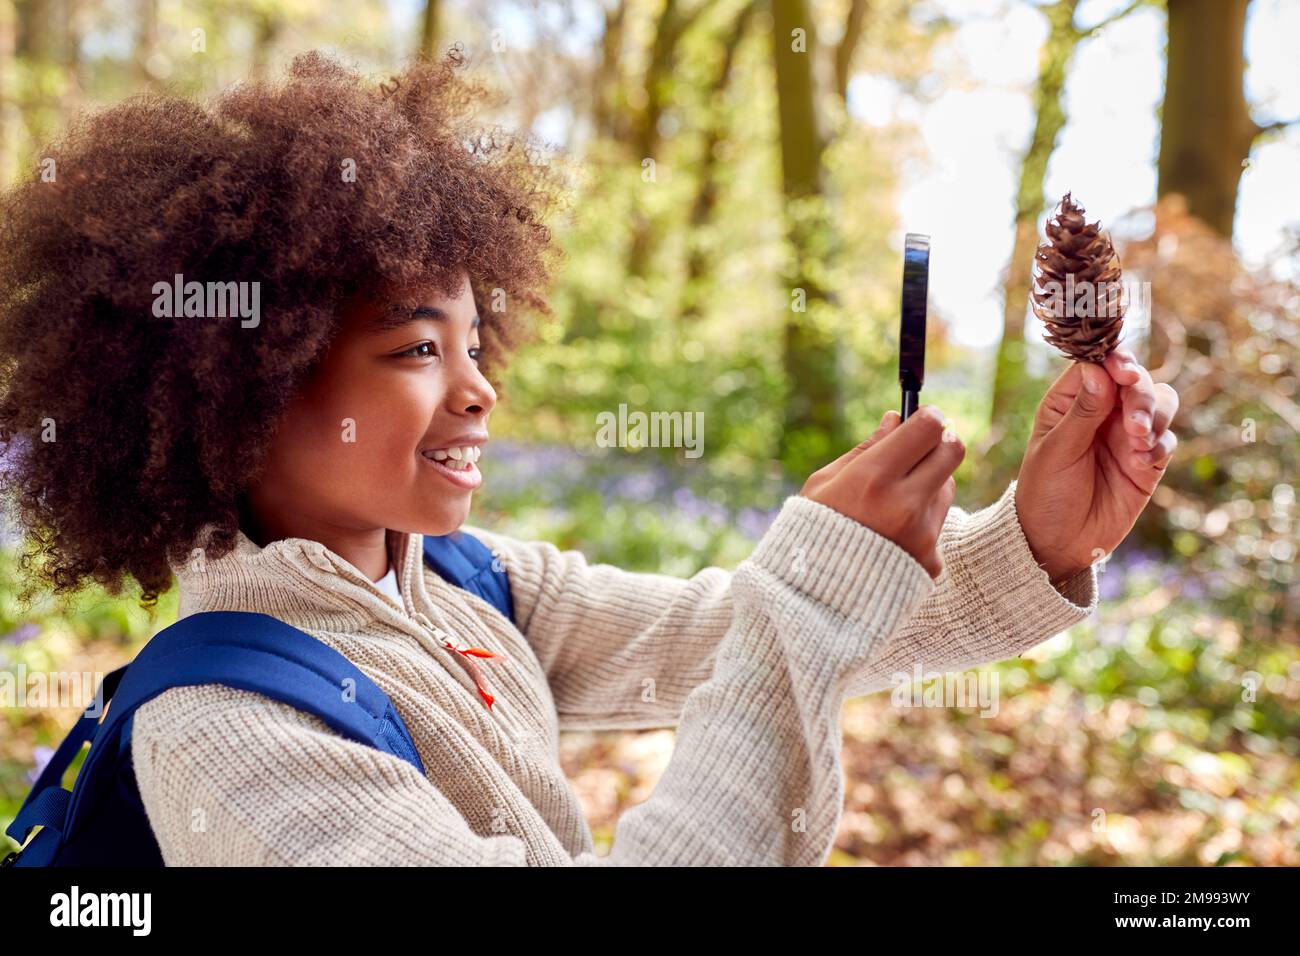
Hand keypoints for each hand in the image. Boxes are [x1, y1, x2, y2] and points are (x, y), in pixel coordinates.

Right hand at [799, 405, 963, 578]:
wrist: (811, 600)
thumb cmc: (808, 534)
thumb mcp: (823, 485)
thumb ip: (865, 450)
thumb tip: (894, 420)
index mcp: (873, 478)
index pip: (928, 428)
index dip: (929, 417)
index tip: (922, 418)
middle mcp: (904, 504)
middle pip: (952, 451)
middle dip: (941, 441)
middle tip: (923, 445)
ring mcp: (922, 535)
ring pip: (946, 488)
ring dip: (929, 483)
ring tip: (893, 500)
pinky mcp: (931, 561)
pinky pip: (936, 525)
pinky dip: (920, 522)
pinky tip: (891, 535)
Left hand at [1017, 350, 1178, 583]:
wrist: (1057, 542)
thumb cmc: (1044, 493)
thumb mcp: (1056, 451)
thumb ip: (1082, 413)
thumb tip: (1099, 370)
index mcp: (1069, 402)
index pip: (1098, 365)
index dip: (1116, 362)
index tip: (1123, 372)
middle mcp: (1101, 412)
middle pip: (1136, 380)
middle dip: (1140, 395)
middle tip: (1133, 423)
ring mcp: (1126, 435)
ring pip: (1159, 403)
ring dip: (1155, 416)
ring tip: (1136, 442)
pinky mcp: (1147, 461)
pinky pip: (1167, 439)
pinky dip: (1159, 445)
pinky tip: (1140, 462)